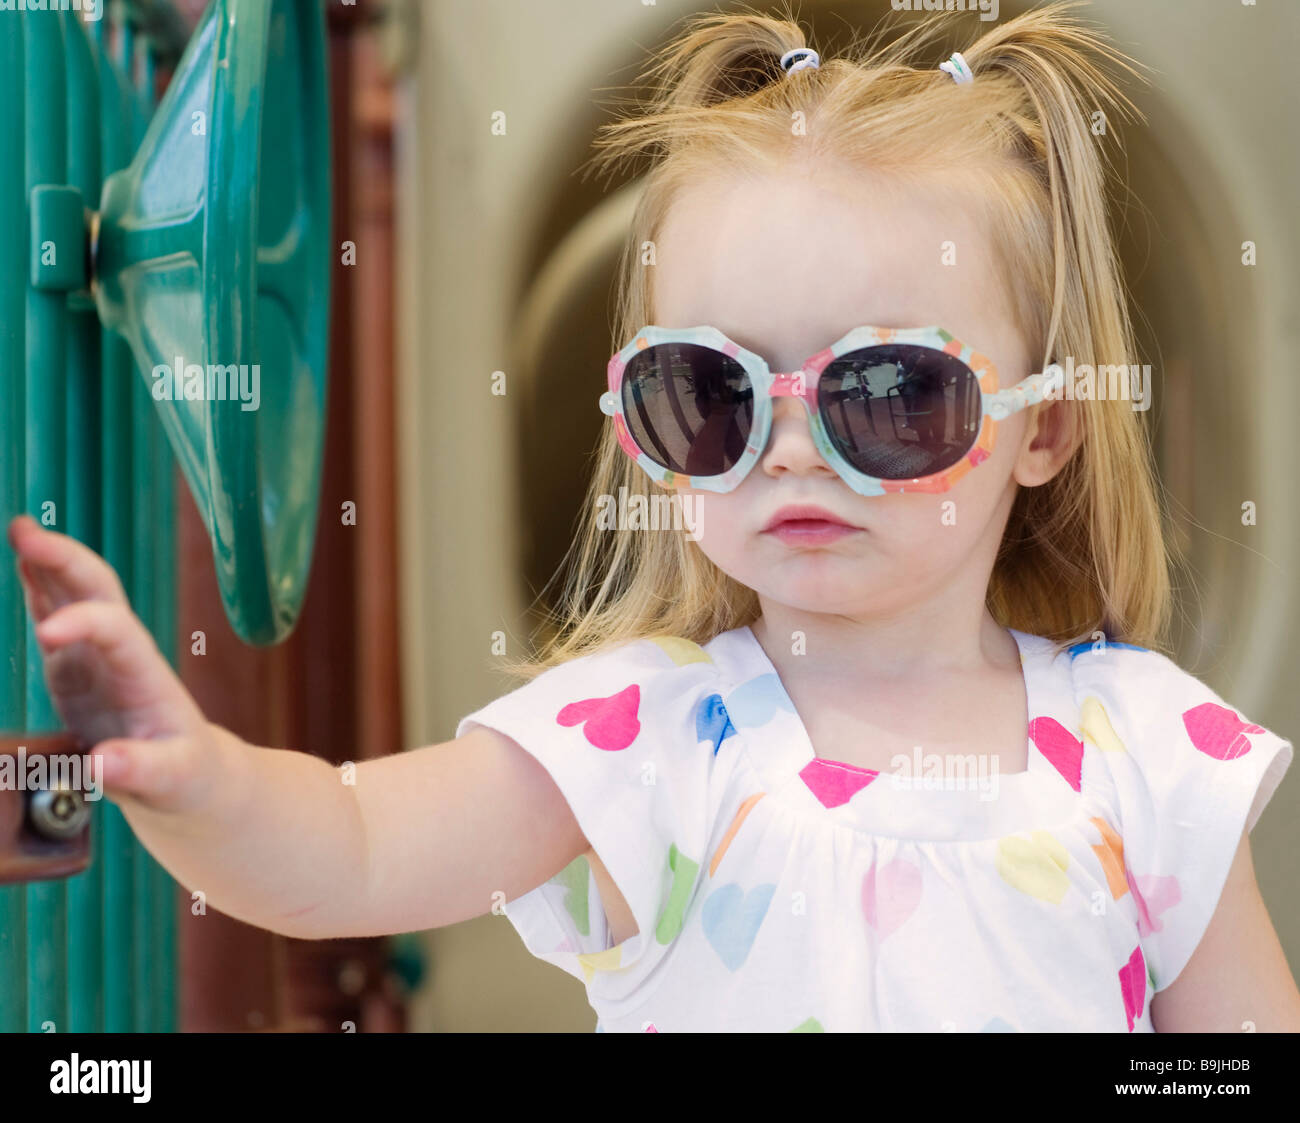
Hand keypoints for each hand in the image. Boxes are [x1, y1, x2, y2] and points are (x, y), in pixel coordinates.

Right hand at [7, 514, 217, 813]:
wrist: (192, 777)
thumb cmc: (186, 778)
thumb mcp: (172, 781)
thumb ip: (139, 771)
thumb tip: (100, 765)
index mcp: (145, 677)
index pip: (118, 633)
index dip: (86, 625)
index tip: (49, 633)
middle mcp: (121, 656)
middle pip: (99, 593)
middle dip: (66, 560)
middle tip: (26, 532)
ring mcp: (97, 659)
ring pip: (75, 596)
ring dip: (49, 563)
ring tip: (20, 527)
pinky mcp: (75, 671)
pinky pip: (56, 618)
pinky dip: (38, 589)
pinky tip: (22, 561)